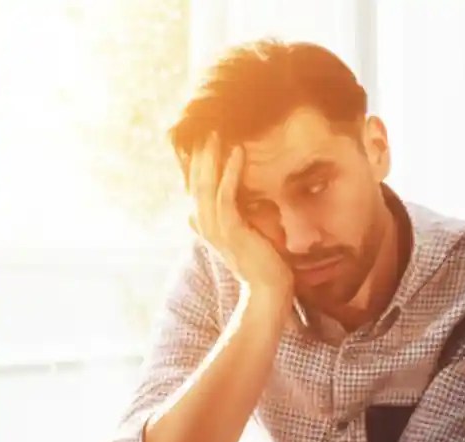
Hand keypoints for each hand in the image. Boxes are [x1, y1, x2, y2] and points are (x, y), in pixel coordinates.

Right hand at [189, 132, 293, 300]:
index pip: (196, 190)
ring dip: (211, 158)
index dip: (197, 166)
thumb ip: (235, 220)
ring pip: (206, 186)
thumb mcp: (246, 236)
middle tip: (205, 128)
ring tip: (215, 134)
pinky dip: (230, 172)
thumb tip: (235, 205)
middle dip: (199, 156)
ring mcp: (216, 229)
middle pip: (195, 183)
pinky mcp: (231, 230)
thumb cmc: (263, 264)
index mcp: (208, 227)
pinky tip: (238, 152)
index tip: (201, 141)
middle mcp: (206, 226)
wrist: (269, 291)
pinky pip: (226, 195)